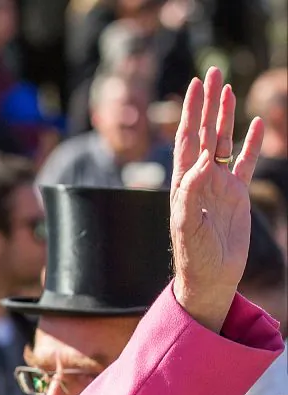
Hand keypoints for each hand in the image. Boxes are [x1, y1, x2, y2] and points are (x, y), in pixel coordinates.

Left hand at [170, 67, 264, 331]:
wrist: (209, 277)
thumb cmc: (194, 256)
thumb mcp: (189, 226)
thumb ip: (191, 195)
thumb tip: (200, 164)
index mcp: (183, 183)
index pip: (187, 138)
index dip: (190, 111)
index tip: (194, 85)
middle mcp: (200, 179)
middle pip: (204, 132)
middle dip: (207, 103)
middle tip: (212, 72)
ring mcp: (219, 185)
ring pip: (224, 141)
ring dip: (225, 116)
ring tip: (228, 89)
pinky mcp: (237, 196)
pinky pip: (244, 163)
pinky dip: (250, 143)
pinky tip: (255, 123)